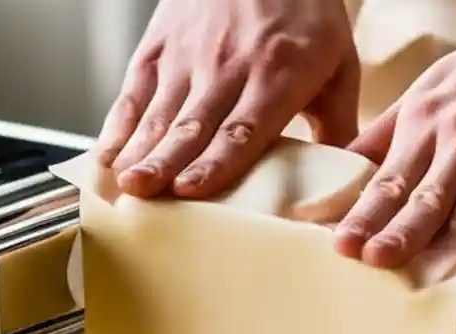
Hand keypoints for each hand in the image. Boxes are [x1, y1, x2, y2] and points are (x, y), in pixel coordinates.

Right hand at [97, 0, 359, 198]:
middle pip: (194, 123)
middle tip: (143, 193)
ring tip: (124, 184)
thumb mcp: (338, 63)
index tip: (192, 188)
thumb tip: (346, 187)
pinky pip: (134, 92)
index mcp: (278, 74)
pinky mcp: (159, 47)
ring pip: (160, 112)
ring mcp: (188, 56)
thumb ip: (338, 124)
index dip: (216, 160)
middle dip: (166, 161)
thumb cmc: (305, 18)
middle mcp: (228, 66)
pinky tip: (108, 156)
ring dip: (140, 150)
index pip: (243, 126)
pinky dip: (118, 125)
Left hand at [336, 0, 455, 266]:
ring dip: (444, 241)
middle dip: (390, 230)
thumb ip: (396, 127)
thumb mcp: (443, 83)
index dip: (360, 212)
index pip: (387, 175)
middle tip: (363, 261)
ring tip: (416, 274)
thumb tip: (348, 165)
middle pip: (422, 193)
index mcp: (431, 115)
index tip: (335, 245)